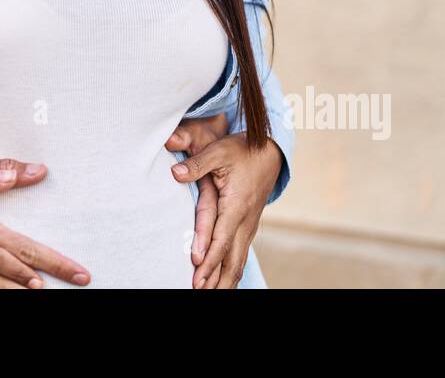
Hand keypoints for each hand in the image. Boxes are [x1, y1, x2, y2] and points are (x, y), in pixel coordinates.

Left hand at [166, 119, 282, 287]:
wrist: (270, 151)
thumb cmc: (242, 149)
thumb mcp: (219, 151)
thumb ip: (197, 163)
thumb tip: (175, 173)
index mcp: (237, 206)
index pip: (222, 240)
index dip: (209, 261)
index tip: (197, 279)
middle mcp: (246, 221)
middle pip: (232, 260)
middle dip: (217, 281)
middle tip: (199, 294)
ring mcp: (249, 226)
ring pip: (238, 261)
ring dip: (225, 281)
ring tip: (209, 294)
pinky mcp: (249, 226)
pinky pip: (240, 255)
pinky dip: (232, 271)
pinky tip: (223, 282)